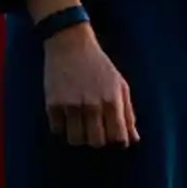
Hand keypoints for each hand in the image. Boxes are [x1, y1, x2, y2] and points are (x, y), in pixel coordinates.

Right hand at [43, 24, 139, 147]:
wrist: (70, 44)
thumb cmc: (99, 65)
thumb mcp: (120, 85)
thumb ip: (128, 113)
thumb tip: (134, 139)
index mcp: (112, 100)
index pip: (118, 137)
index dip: (117, 141)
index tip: (112, 136)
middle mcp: (92, 105)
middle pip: (96, 142)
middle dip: (97, 140)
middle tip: (95, 129)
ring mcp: (71, 105)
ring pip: (75, 140)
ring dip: (79, 136)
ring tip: (79, 125)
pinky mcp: (52, 104)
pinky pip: (57, 131)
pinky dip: (62, 128)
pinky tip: (66, 116)